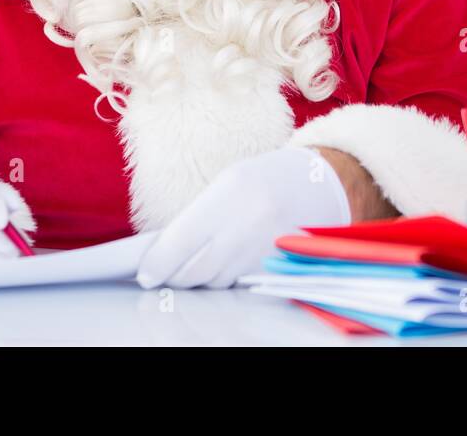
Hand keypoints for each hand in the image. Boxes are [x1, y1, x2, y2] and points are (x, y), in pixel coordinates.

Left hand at [136, 147, 350, 288]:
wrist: (320, 185)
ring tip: (206, 259)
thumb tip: (163, 254)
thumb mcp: (227, 184)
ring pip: (215, 283)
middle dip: (175, 276)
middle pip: (195, 271)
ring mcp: (265, 251)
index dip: (157, 264)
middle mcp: (248, 225)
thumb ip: (197, 217)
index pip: (179, 242)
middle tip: (165, 273)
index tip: (145, 274)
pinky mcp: (278, 269)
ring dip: (202, 279)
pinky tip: (229, 264)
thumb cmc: (265, 180)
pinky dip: (227, 280)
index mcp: (231, 193)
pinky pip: (239, 286)